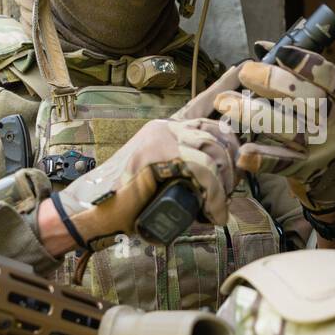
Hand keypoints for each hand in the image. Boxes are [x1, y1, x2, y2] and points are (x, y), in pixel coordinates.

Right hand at [38, 118, 240, 251]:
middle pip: (217, 137)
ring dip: (224, 185)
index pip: (211, 122)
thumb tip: (220, 190)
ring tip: (218, 209)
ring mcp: (160, 137)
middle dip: (232, 168)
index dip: (232, 139)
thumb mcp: (163, 181)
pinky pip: (202, 169)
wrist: (93, 212)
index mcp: (167, 129)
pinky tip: (213, 213)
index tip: (240, 161)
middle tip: (230, 195)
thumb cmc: (128, 204)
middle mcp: (165, 127)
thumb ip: (185, 175)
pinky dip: (214, 195)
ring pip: (213, 153)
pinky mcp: (158, 153)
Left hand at [186, 47, 334, 209]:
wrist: (328, 163)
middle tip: (245, 72)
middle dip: (274, 83)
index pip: (329, 76)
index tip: (279, 52)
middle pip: (309, 100)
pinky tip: (242, 151)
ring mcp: (321, 146)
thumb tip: (261, 47)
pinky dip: (262, 158)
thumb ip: (292, 70)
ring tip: (225, 103)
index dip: (305, 63)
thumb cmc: (314, 115)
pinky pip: (282, 163)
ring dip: (254, 115)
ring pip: (290, 130)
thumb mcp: (314, 91)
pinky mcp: (304, 169)